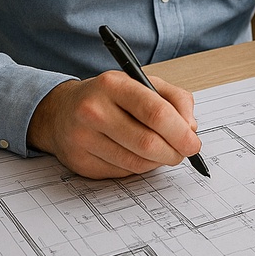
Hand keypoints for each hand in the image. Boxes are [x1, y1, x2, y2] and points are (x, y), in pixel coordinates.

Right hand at [27, 70, 200, 178]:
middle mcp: (94, 110)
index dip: (180, 132)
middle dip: (174, 152)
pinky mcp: (80, 162)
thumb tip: (191, 128)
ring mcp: (83, 138)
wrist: (61, 111)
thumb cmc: (109, 96)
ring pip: (137, 162)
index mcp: (113, 85)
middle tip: (183, 152)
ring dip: (158, 162)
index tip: (193, 142)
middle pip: (147, 142)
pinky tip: (137, 155)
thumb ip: (175, 99)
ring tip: (162, 152)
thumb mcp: (142, 83)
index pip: (155, 112)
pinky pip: (123, 172)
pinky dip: (139, 167)